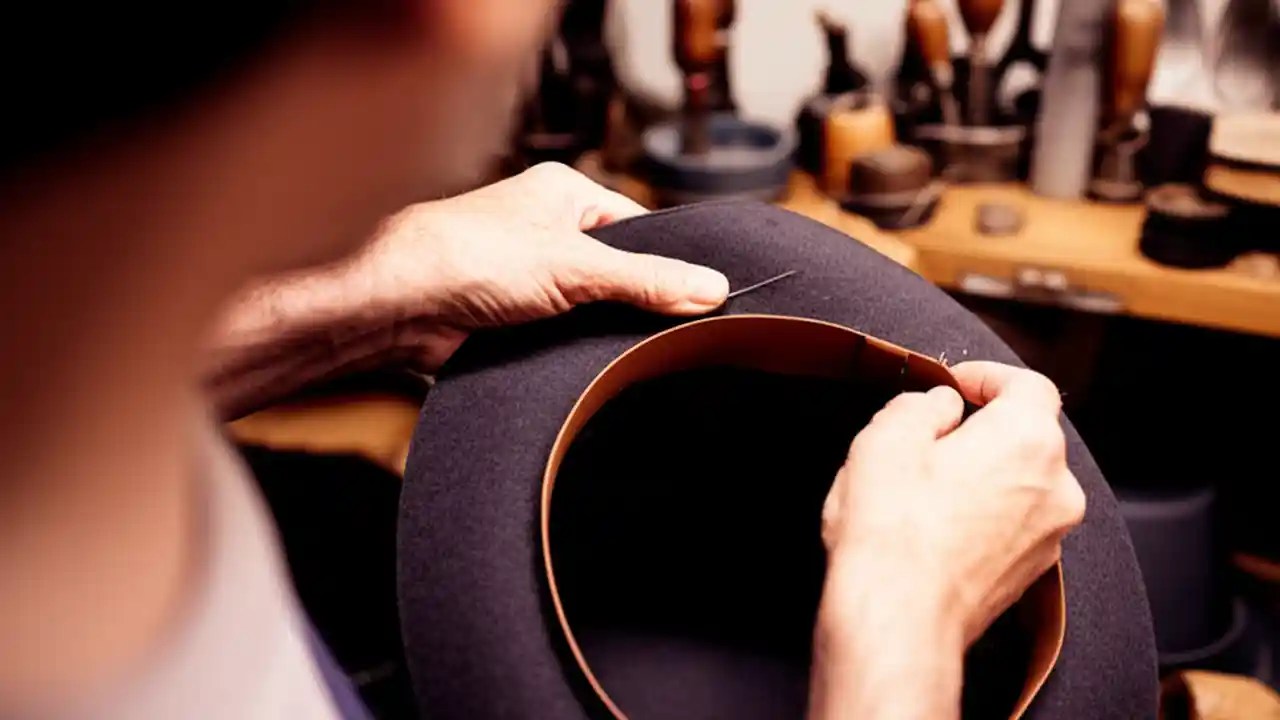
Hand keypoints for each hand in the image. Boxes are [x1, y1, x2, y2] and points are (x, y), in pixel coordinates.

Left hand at [347, 162, 728, 369]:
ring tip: (617, 347)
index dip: (665, 263)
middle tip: (664, 329)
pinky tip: (583, 363)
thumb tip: (710, 288)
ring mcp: (527, 276)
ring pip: (587, 309)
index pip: (637, 228)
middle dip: (630, 302)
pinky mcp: (511, 318)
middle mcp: (544, 231)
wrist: (399, 303)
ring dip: (597, 330)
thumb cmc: (470, 255)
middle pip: (615, 272)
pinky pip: (558, 337)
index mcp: (563, 196)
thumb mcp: (578, 265)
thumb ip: (646, 280)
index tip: (698, 297)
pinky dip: (570, 352)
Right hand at [819, 362, 1084, 645]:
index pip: (1027, 385)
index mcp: (1027, 439)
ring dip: (983, 475)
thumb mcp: (885, 438)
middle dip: (982, 430)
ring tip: (925, 488)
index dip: (987, 377)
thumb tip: (939, 407)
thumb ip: (921, 405)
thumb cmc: (891, 531)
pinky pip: (1014, 524)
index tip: (954, 385)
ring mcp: (1049, 534)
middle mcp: (1056, 486)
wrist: (899, 619)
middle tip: (928, 438)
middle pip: (1028, 436)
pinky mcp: (1031, 572)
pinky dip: (984, 515)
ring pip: (1021, 483)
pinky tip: (936, 526)